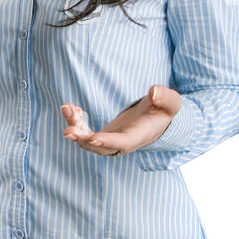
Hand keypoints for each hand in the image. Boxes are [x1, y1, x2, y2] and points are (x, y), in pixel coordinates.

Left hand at [60, 85, 182, 155]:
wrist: (156, 119)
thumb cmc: (163, 110)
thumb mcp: (171, 103)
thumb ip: (165, 97)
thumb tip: (154, 91)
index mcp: (139, 136)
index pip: (123, 143)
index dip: (108, 142)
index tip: (93, 138)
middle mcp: (122, 144)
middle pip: (99, 147)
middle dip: (83, 139)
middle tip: (67, 131)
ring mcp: (110, 142)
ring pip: (87, 141)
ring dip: (74, 127)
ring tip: (66, 108)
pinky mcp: (101, 136)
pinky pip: (84, 133)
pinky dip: (75, 122)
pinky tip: (70, 107)